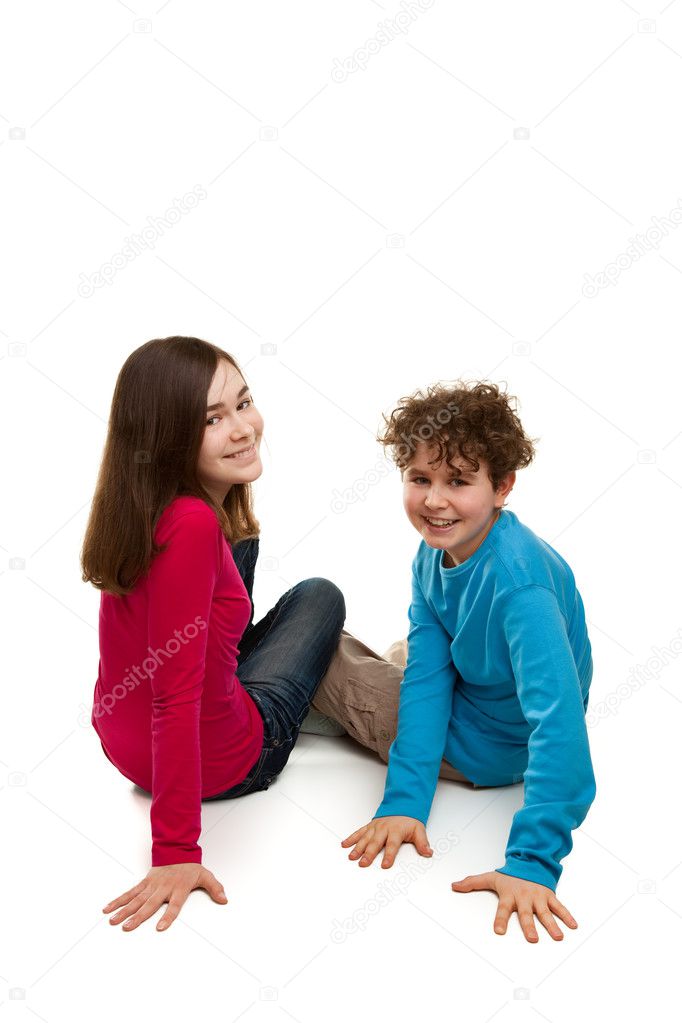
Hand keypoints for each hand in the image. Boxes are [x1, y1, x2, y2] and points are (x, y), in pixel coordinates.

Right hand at [103, 863, 226, 931]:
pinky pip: (130, 892)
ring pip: (136, 900)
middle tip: (127, 928)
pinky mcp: (144, 883)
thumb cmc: (190, 867)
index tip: (160, 928)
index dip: (167, 916)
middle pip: (149, 904)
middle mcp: (163, 888)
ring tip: (113, 922)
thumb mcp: (205, 876)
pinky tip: (108, 909)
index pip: (174, 905)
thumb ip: (215, 888)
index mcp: (179, 888)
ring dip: (124, 910)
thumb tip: (225, 900)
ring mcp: (152, 885)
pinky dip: (119, 900)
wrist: (177, 850)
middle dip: (138, 917)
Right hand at [341, 815, 431, 867]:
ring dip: (357, 847)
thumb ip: (423, 843)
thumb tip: (428, 853)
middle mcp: (383, 829)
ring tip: (352, 856)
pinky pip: (359, 832)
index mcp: (396, 831)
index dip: (389, 855)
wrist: (402, 804)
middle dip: (368, 854)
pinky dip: (351, 838)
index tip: (385, 865)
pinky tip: (345, 844)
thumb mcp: (419, 830)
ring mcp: (375, 827)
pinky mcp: (370, 826)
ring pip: (365, 838)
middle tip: (363, 863)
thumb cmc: (409, 819)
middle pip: (375, 843)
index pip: (392, 845)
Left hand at [451, 870, 577, 941]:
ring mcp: (538, 896)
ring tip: (558, 937)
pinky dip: (567, 916)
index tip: (498, 931)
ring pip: (545, 912)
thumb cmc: (509, 875)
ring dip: (552, 924)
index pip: (503, 909)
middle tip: (532, 939)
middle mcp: (524, 897)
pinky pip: (559, 906)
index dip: (500, 920)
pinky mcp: (549, 895)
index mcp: (509, 895)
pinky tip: (573, 926)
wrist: (529, 861)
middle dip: (529, 926)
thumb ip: (472, 883)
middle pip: (526, 914)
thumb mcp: (490, 878)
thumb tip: (454, 885)